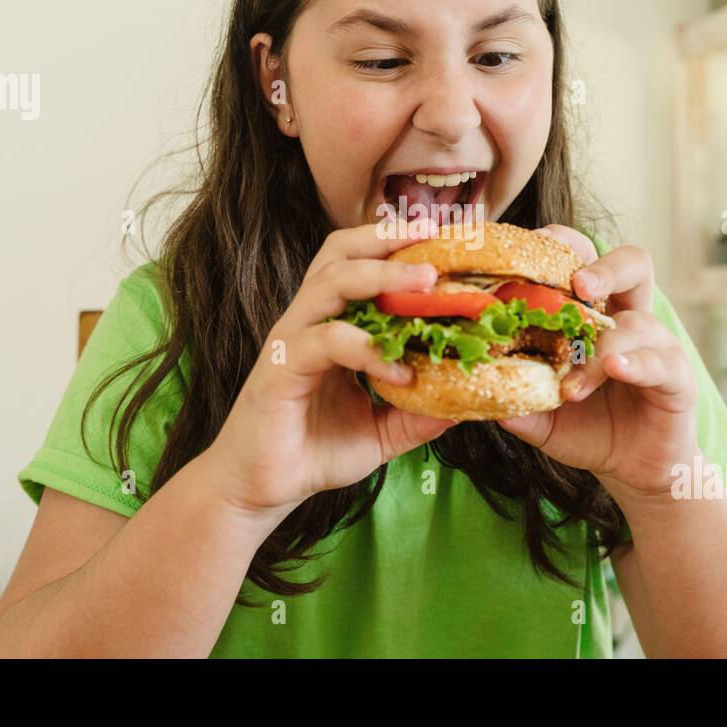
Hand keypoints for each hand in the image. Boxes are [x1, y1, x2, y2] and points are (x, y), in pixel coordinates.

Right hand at [205, 219, 457, 516]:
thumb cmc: (314, 452)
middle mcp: (308, 321)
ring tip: (426, 282)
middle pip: (340, 253)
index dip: (397, 245)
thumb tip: (466, 405)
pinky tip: (398, 369)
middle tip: (435, 237)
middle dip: (387, 239)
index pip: (359, 263)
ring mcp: (291, 340)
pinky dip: (365, 347)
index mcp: (330, 323)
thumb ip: (418, 415)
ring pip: (330, 282)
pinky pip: (325, 340)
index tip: (445, 236)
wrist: (261, 490)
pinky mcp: (280, 369)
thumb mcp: (381, 432)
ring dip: (381, 276)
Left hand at [496, 225, 701, 499]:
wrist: (632, 471)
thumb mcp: (542, 415)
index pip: (586, 262)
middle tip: (577, 284)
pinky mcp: (677, 377)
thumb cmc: (587, 429)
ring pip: (637, 323)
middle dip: (605, 266)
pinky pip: (659, 361)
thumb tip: (476, 386)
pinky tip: (613, 369)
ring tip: (571, 386)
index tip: (533, 247)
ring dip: (601, 348)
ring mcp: (658, 346)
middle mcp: (629, 320)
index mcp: (596, 316)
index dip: (565, 246)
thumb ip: (515, 399)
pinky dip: (634, 363)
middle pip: (633, 266)